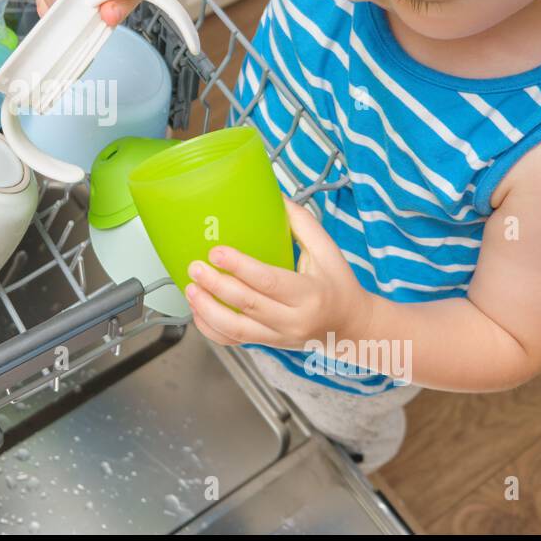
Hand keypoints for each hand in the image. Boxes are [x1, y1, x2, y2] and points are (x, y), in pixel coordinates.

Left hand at [184, 198, 374, 350]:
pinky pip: (233, 341)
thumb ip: (302, 223)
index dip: (239, 266)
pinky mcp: (267, 345)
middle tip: (195, 266)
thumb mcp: (328, 251)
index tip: (216, 252)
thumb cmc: (339, 286)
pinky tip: (197, 310)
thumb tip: (275, 196)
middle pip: (247, 305)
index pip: (269, 281)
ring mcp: (278, 337)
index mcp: (310, 294)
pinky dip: (211, 328)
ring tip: (190, 289)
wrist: (350, 327)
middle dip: (215, 286)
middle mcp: (293, 320)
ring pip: (236, 330)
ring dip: (207, 310)